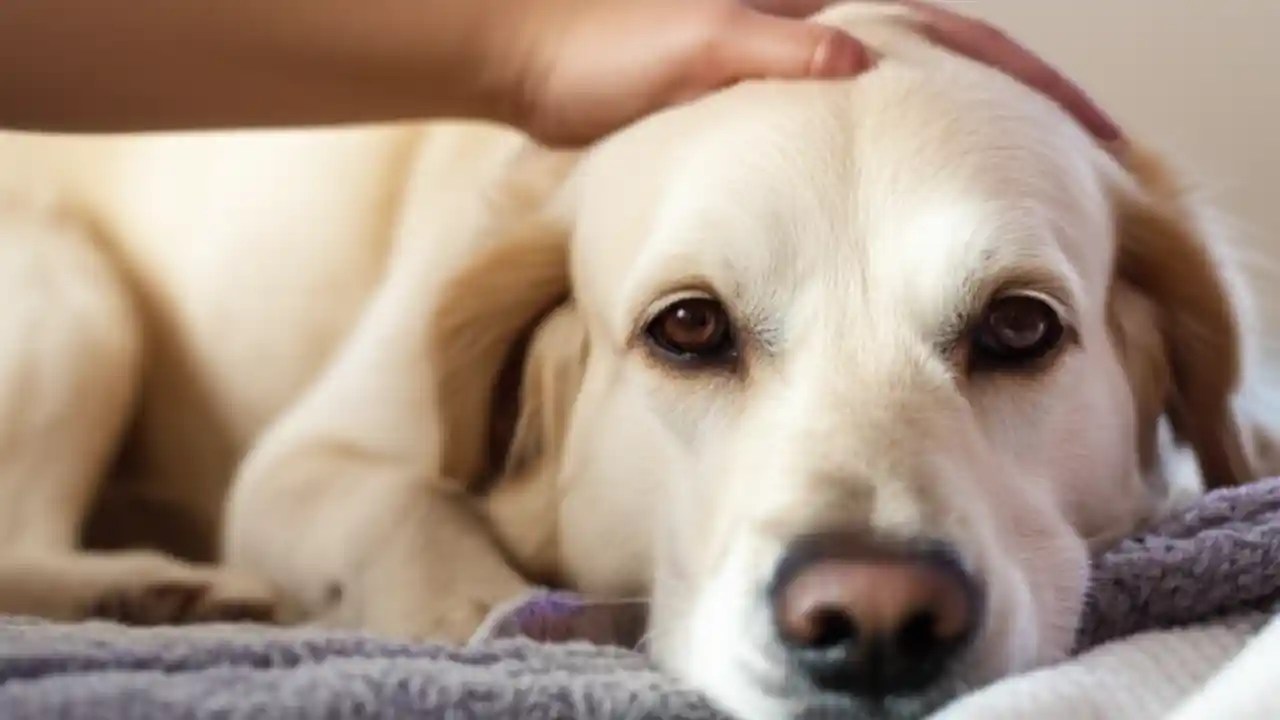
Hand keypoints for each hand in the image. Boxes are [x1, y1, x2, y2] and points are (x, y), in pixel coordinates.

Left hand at [502, 0, 1119, 149]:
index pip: (941, 30)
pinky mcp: (760, 90)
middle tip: (1082, 158)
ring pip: (903, 91)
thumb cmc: (597, 47)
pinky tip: (913, 189)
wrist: (529, 51)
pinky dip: (895, 147)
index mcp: (809, 6)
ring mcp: (789, 55)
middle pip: (942, 57)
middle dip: (1013, 103)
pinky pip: (851, 120)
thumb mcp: (691, 47)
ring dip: (962, 128)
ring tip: (1020, 179)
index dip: (1020, 77)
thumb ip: (772, 51)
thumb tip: (857, 56)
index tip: (1085, 122)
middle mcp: (812, 23)